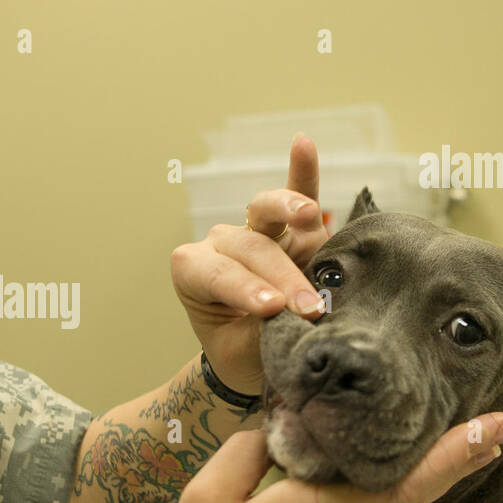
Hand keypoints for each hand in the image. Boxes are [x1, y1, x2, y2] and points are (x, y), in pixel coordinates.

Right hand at [150, 412, 502, 502]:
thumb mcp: (204, 499)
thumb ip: (245, 452)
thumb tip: (279, 427)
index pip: (402, 479)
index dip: (453, 452)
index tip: (497, 426)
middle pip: (417, 494)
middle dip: (461, 458)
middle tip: (502, 425)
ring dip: (435, 480)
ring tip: (465, 449)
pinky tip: (395, 489)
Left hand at [169, 133, 330, 393]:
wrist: (253, 358)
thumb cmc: (243, 355)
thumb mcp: (244, 353)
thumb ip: (266, 330)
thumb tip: (297, 316)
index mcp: (193, 273)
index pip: (218, 273)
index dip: (245, 289)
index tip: (272, 310)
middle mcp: (220, 244)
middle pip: (249, 247)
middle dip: (281, 277)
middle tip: (308, 308)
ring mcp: (256, 231)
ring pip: (265, 211)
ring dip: (288, 210)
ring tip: (308, 215)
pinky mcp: (291, 227)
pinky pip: (296, 192)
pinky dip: (302, 172)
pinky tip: (303, 144)